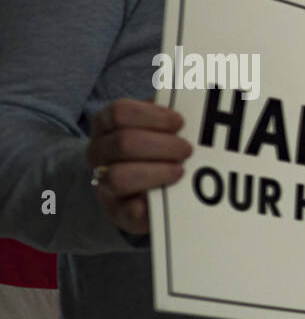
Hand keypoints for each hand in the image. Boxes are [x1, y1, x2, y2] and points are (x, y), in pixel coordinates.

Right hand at [86, 99, 191, 233]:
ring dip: (156, 173)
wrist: (137, 188)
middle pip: (124, 143)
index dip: (152, 116)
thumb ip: (166, 117)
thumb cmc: (153, 148)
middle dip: (162, 146)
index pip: (119, 112)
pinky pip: (129, 211)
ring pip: (120, 177)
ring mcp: (104, 183)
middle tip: (187, 150)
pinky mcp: (118, 213)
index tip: (179, 122)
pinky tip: (167, 197)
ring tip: (180, 172)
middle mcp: (98, 153)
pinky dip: (148, 205)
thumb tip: (193, 105)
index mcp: (106, 125)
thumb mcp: (155, 127)